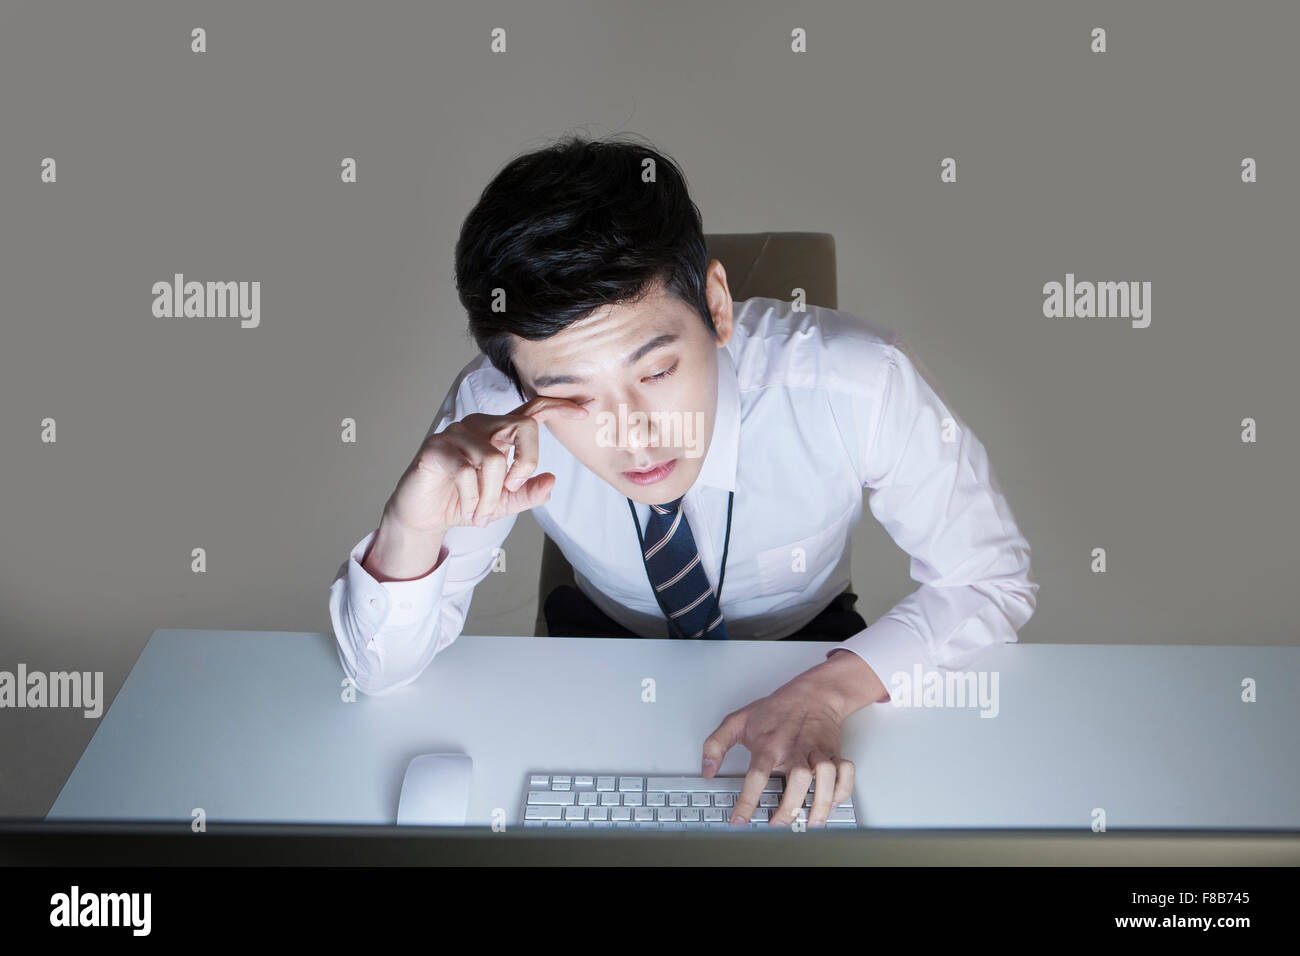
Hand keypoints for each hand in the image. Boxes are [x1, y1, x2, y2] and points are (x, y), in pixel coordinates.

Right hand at [384, 396, 588, 535]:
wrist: (423, 517)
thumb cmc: (462, 501)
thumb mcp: (503, 503)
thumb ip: (528, 493)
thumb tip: (552, 481)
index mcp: (498, 432)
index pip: (533, 410)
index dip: (559, 406)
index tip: (584, 411)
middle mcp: (479, 425)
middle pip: (522, 426)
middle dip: (526, 463)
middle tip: (514, 489)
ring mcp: (457, 433)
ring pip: (493, 459)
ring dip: (492, 495)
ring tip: (483, 512)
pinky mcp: (436, 448)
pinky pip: (466, 472)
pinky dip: (473, 499)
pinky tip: (468, 509)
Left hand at [700, 650, 884, 827]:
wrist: (811, 693)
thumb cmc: (776, 708)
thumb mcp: (737, 721)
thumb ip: (716, 744)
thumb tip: (707, 769)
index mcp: (769, 744)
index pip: (756, 776)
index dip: (747, 801)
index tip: (739, 820)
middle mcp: (795, 749)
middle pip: (798, 779)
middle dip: (790, 807)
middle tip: (778, 825)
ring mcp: (817, 751)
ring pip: (826, 776)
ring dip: (821, 802)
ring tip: (811, 823)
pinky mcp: (835, 752)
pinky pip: (846, 772)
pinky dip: (843, 790)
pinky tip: (831, 803)